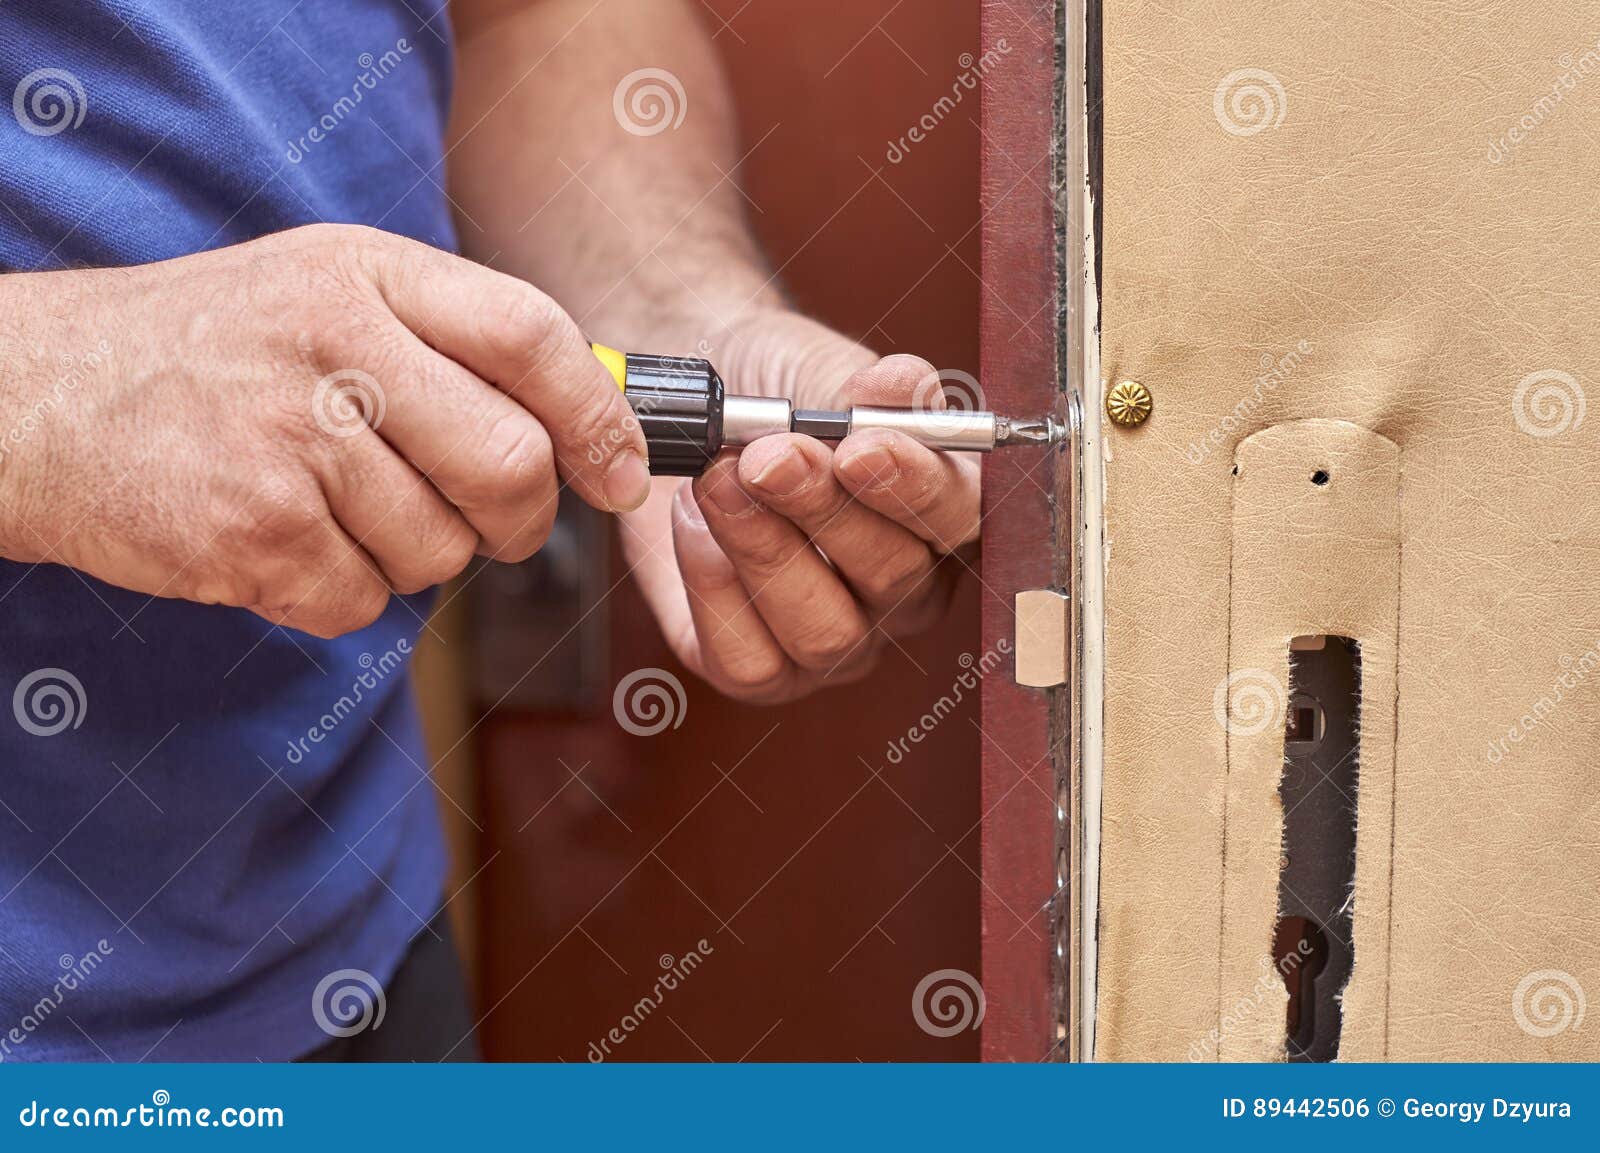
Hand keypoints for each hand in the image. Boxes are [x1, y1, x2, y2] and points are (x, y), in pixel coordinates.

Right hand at [0, 223, 648, 637]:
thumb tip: (595, 422)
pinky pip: (366, 602)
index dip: (599, 419)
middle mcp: (335, 350)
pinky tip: (288, 539)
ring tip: (339, 506)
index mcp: (366, 275)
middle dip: (521, 519)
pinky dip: (342, 593)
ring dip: (414, 554)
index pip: (532, 337)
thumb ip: (454, 338)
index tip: (620, 474)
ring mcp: (291, 443)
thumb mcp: (331, 292)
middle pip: (512, 465)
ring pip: (442, 551)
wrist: (40, 396)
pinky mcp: (254, 534)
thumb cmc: (215, 351)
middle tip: (493, 521)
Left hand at [621, 311, 980, 702]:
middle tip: (765, 457)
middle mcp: (902, 592)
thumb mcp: (822, 373)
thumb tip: (900, 385)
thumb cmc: (772, 399)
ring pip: (824, 632)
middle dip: (821, 510)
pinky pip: (750, 661)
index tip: (857, 448)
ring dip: (762, 549)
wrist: (689, 422)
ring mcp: (838, 641)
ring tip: (716, 480)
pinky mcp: (761, 672)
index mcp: (940, 516)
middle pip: (892, 578)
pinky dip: (713, 592)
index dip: (914, 487)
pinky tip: (693, 527)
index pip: (959, 518)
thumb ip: (871, 390)